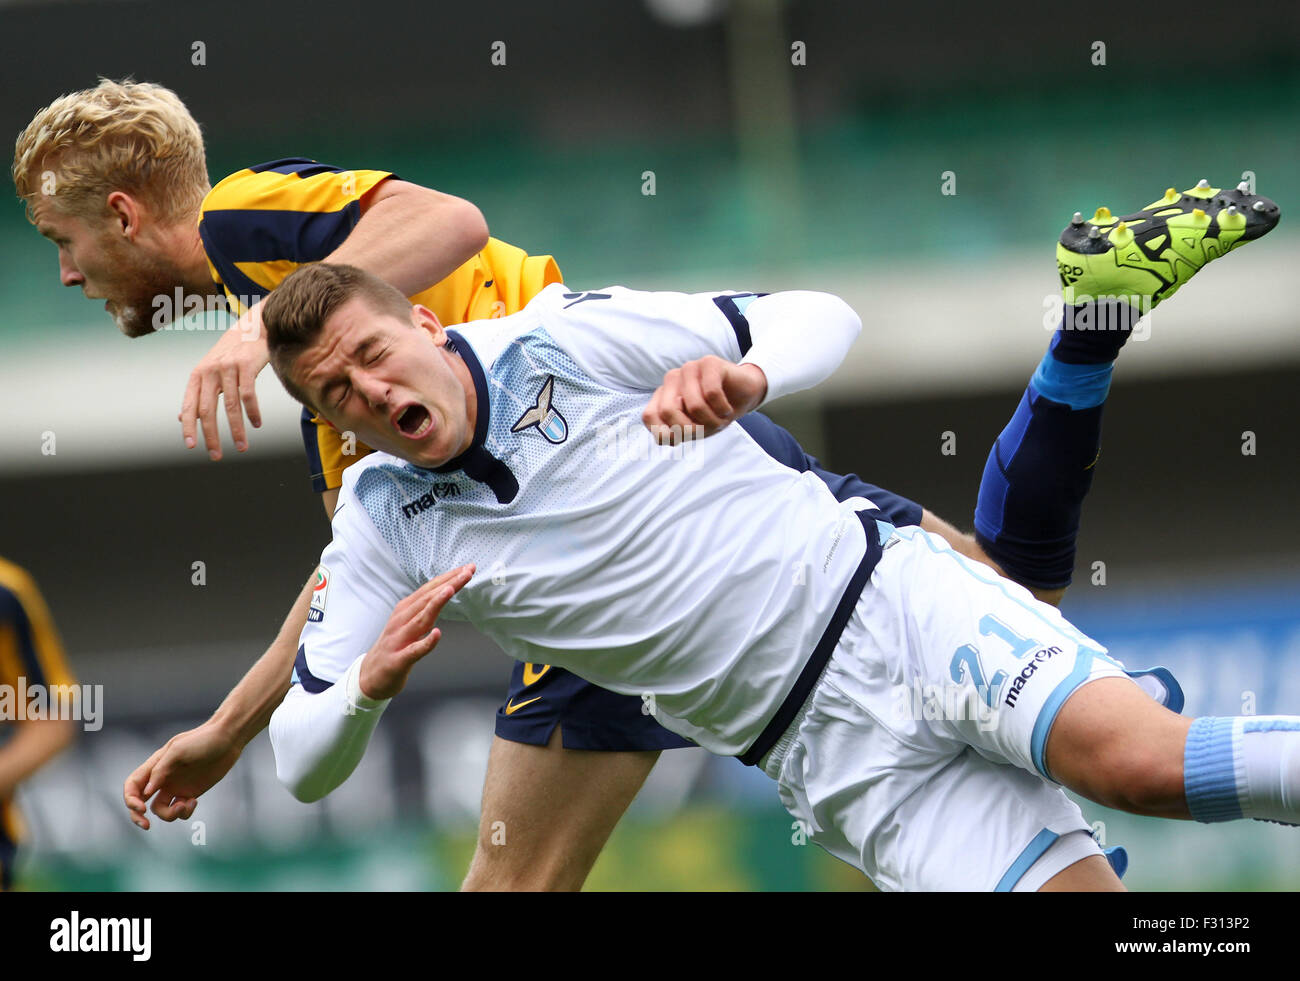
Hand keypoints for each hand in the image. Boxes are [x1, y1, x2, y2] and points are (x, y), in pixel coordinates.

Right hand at [123, 721, 244, 829]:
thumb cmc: (202, 740)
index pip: (133, 785)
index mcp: (155, 766)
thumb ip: (160, 770)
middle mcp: (162, 778)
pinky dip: (185, 812)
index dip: (131, 800)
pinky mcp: (191, 793)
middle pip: (140, 802)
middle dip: (138, 816)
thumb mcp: (178, 750)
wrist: (227, 740)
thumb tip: (147, 792)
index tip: (142, 808)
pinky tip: (195, 801)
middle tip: (146, 825)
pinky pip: (180, 810)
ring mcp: (176, 787)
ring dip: (170, 814)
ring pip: (161, 810)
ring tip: (184, 805)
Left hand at [179, 301, 268, 459]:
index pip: (190, 406)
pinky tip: (257, 424)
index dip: (189, 427)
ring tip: (241, 447)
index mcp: (198, 375)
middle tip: (216, 455)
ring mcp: (228, 368)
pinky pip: (249, 395)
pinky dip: (253, 413)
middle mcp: (209, 371)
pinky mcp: (247, 366)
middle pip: (208, 410)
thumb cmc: (232, 352)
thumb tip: (180, 418)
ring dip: (237, 431)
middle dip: (211, 436)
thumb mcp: (209, 371)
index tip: (192, 447)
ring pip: (231, 407)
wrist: (254, 326)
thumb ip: (197, 394)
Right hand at [359, 564, 475, 699]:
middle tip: (467, 571)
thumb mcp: (408, 623)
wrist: (370, 676)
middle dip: (448, 584)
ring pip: (420, 619)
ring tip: (450, 590)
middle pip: (427, 599)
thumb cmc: (394, 647)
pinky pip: (414, 650)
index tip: (467, 568)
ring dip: (436, 603)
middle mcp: (401, 621)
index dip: (448, 578)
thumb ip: (424, 609)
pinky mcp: (398, 660)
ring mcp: (399, 640)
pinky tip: (437, 634)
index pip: (429, 590)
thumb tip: (446, 591)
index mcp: (405, 610)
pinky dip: (426, 642)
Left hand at [642, 356, 766, 444]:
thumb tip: (668, 436)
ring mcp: (689, 368)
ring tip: (722, 419)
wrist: (745, 395)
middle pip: (667, 411)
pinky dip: (723, 409)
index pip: (649, 417)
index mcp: (662, 395)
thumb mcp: (695, 429)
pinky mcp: (708, 362)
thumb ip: (675, 433)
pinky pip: (711, 393)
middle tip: (708, 429)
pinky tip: (728, 409)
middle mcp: (671, 379)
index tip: (686, 436)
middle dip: (691, 429)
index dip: (667, 434)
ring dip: (712, 421)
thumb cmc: (716, 412)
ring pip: (694, 405)